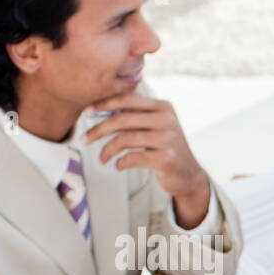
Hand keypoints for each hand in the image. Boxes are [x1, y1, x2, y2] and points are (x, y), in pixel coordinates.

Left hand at [83, 94, 209, 226]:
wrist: (189, 175)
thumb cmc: (165, 149)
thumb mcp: (155, 126)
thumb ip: (135, 115)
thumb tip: (98, 108)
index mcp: (163, 107)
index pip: (126, 100)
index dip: (103, 105)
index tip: (86, 113)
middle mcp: (168, 120)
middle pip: (122, 120)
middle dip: (98, 130)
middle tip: (84, 139)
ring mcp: (168, 140)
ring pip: (124, 140)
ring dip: (107, 150)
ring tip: (101, 158)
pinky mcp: (166, 159)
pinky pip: (132, 158)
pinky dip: (120, 163)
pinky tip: (118, 166)